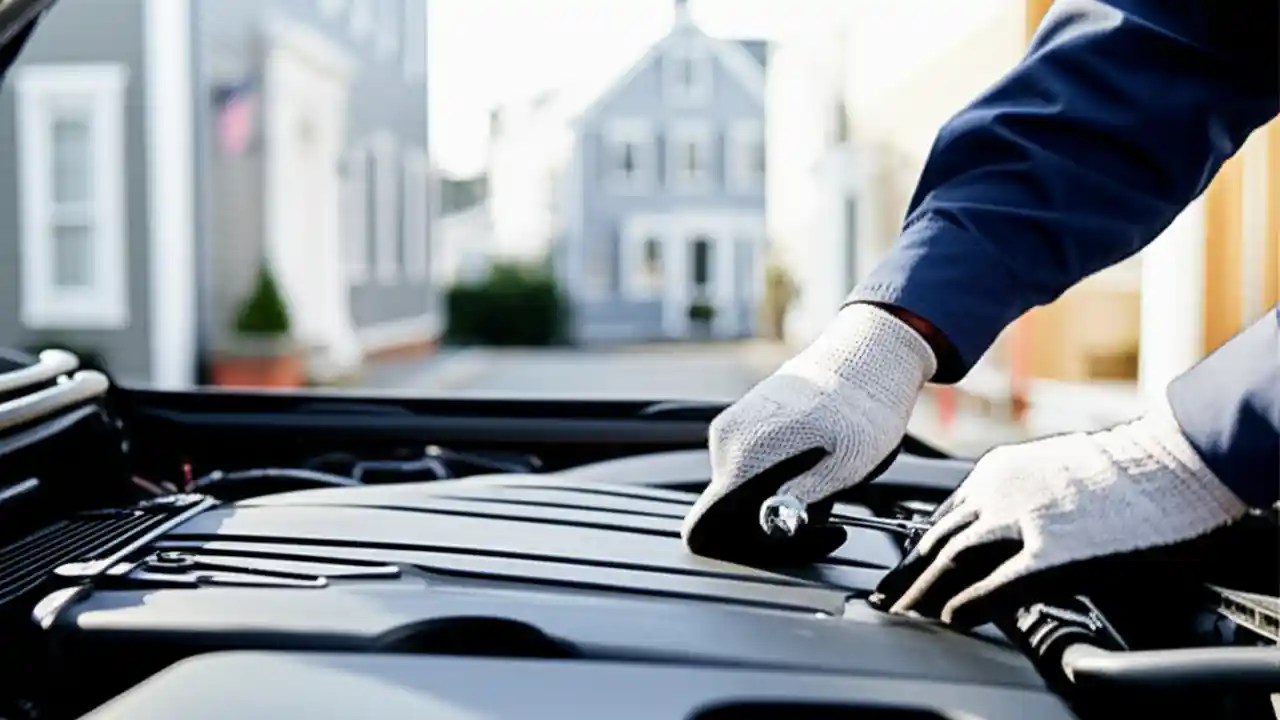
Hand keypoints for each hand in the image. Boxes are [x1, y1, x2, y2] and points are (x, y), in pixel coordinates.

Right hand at [682, 304, 936, 563]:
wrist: (866, 356)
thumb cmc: (864, 410)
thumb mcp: (849, 463)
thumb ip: (806, 494)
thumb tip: (774, 520)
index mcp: (744, 451)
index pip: (709, 521)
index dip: (748, 543)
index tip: (792, 536)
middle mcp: (725, 439)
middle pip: (727, 508)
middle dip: (769, 521)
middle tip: (823, 518)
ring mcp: (728, 427)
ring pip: (738, 489)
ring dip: (773, 499)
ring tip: (821, 484)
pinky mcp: (739, 421)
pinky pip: (744, 466)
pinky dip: (772, 478)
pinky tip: (811, 468)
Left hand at [875, 401, 1248, 626]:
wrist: (1178, 461)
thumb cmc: (1127, 471)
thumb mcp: (1051, 473)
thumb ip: (1016, 501)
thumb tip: (996, 536)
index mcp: (997, 471)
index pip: (940, 518)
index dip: (917, 552)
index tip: (902, 573)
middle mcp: (1000, 491)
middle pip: (936, 540)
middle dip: (907, 576)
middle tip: (885, 602)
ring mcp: (1025, 520)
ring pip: (953, 560)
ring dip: (923, 593)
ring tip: (904, 617)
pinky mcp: (1055, 552)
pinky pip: (998, 584)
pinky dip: (970, 604)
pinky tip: (953, 620)